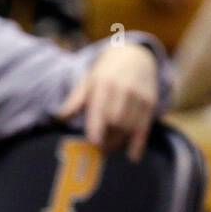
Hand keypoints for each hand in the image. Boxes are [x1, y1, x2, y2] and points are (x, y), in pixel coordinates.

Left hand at [55, 43, 159, 161]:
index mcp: (104, 83)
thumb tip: (59, 118)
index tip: (94, 143)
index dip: (97, 128)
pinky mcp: (151, 101)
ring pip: (129, 127)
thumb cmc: (106, 73)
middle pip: (116, 122)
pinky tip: (132, 156)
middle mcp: (124, 89)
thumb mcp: (88, 81)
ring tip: (110, 146)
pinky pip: (144, 127)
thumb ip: (75, 100)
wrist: (135, 55)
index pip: (100, 109)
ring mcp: (139, 95)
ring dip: (119, 141)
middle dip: (107, 138)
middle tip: (99, 148)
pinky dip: (138, 143)